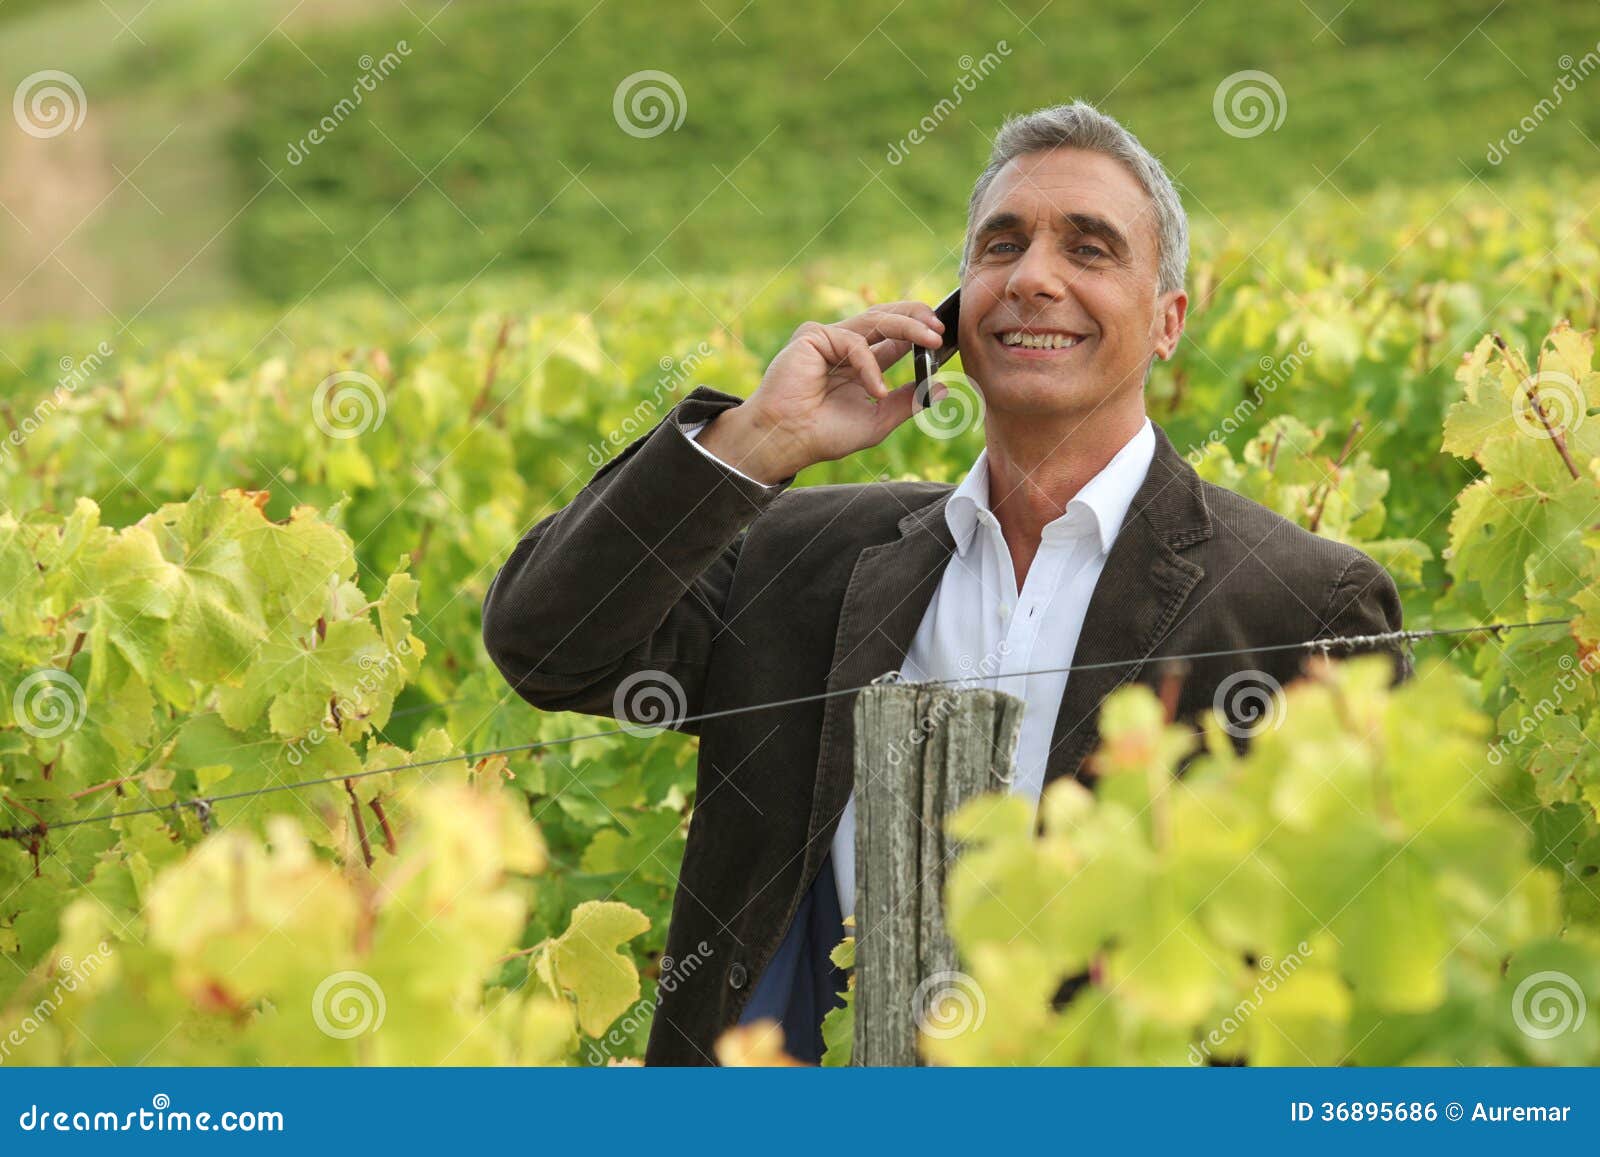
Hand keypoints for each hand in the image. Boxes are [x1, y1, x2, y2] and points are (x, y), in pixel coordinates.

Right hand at [696, 301, 944, 483]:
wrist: (787, 440)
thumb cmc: (824, 434)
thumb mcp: (878, 420)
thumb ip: (907, 402)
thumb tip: (942, 388)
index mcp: (859, 364)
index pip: (895, 339)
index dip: (921, 335)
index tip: (946, 338)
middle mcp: (844, 347)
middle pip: (887, 319)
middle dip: (917, 319)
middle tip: (940, 327)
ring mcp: (828, 338)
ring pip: (875, 320)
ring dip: (907, 327)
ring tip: (931, 339)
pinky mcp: (813, 337)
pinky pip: (853, 342)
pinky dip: (869, 366)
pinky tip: (875, 389)